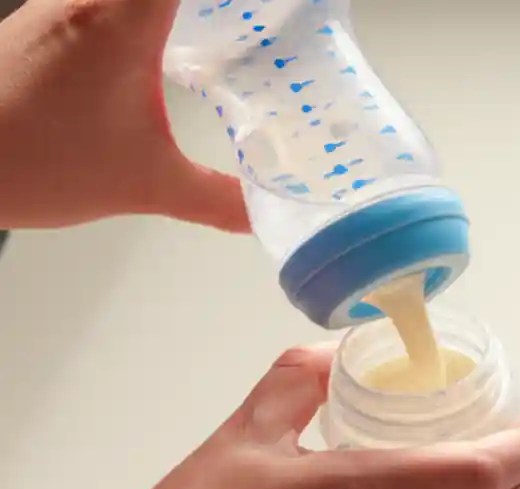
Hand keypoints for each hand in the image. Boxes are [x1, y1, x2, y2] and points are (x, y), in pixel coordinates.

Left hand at [0, 0, 247, 229]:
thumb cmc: (38, 162)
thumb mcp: (146, 185)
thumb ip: (214, 199)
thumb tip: (259, 213)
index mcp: (124, 18)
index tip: (264, 5)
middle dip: (203, 5)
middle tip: (240, 17)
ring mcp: (53, 4)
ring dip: (165, 6)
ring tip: (207, 23)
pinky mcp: (33, 21)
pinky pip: (96, 3)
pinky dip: (131, 13)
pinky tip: (145, 44)